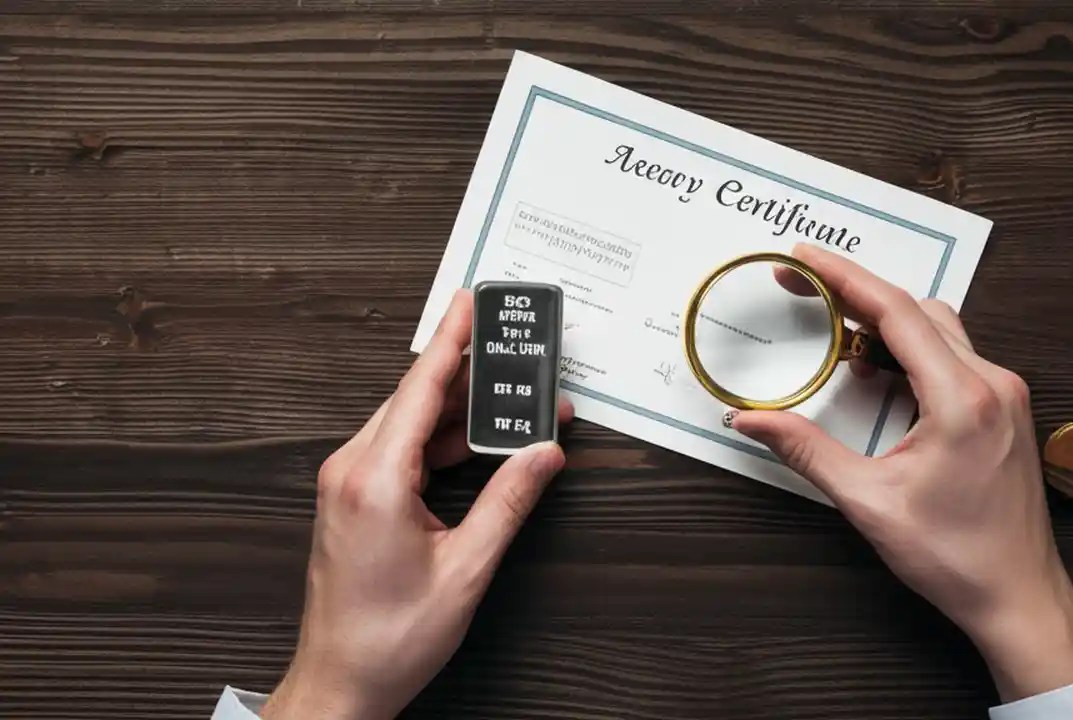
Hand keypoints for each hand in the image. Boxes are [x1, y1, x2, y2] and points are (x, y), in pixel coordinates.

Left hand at [261, 290, 573, 719]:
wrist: (339, 683)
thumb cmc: (389, 639)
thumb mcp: (466, 569)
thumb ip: (509, 502)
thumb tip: (541, 454)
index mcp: (374, 480)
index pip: (420, 388)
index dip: (451, 341)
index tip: (469, 303)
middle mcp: (351, 472)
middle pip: (416, 398)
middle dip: (470, 378)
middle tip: (515, 359)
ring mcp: (346, 484)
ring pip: (408, 423)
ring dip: (458, 413)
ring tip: (510, 407)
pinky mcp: (351, 499)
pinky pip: (398, 449)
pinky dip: (438, 440)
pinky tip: (474, 445)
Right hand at [734, 244, 1072, 702]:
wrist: (1018, 598)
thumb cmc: (954, 557)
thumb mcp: (868, 502)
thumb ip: (806, 451)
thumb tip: (750, 420)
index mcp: (961, 400)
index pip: (896, 312)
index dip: (844, 277)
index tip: (804, 258)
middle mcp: (992, 384)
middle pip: (917, 310)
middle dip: (856, 295)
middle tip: (805, 290)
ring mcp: (1005, 395)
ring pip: (939, 330)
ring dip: (885, 325)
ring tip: (835, 340)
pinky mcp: (1005, 409)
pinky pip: (954, 357)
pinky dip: (910, 353)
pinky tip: (877, 375)